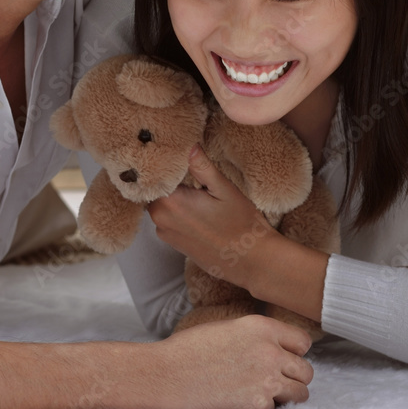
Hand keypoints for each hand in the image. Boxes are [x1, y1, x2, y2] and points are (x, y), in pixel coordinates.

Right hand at [145, 315, 312, 408]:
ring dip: (286, 395)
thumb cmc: (188, 350)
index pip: (303, 342)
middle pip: (306, 370)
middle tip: (275, 380)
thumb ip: (256, 337)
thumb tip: (274, 348)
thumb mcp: (227, 328)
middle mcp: (270, 351)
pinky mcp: (258, 405)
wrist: (164, 374)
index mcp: (261, 327)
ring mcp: (266, 379)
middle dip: (293, 377)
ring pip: (300, 392)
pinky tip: (243, 402)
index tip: (284, 359)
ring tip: (264, 393)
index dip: (294, 353)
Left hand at [148, 146, 277, 288]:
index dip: (165, 163)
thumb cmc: (241, 224)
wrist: (252, 261)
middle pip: (156, 189)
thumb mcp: (224, 189)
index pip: (155, 175)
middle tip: (188, 167)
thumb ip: (201, 166)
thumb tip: (188, 146)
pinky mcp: (174, 243)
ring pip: (162, 204)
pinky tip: (197, 208)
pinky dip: (178, 210)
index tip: (176, 153)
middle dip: (170, 179)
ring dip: (174, 195)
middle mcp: (160, 220)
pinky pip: (168, 219)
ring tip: (195, 187)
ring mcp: (165, 234)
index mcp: (170, 203)